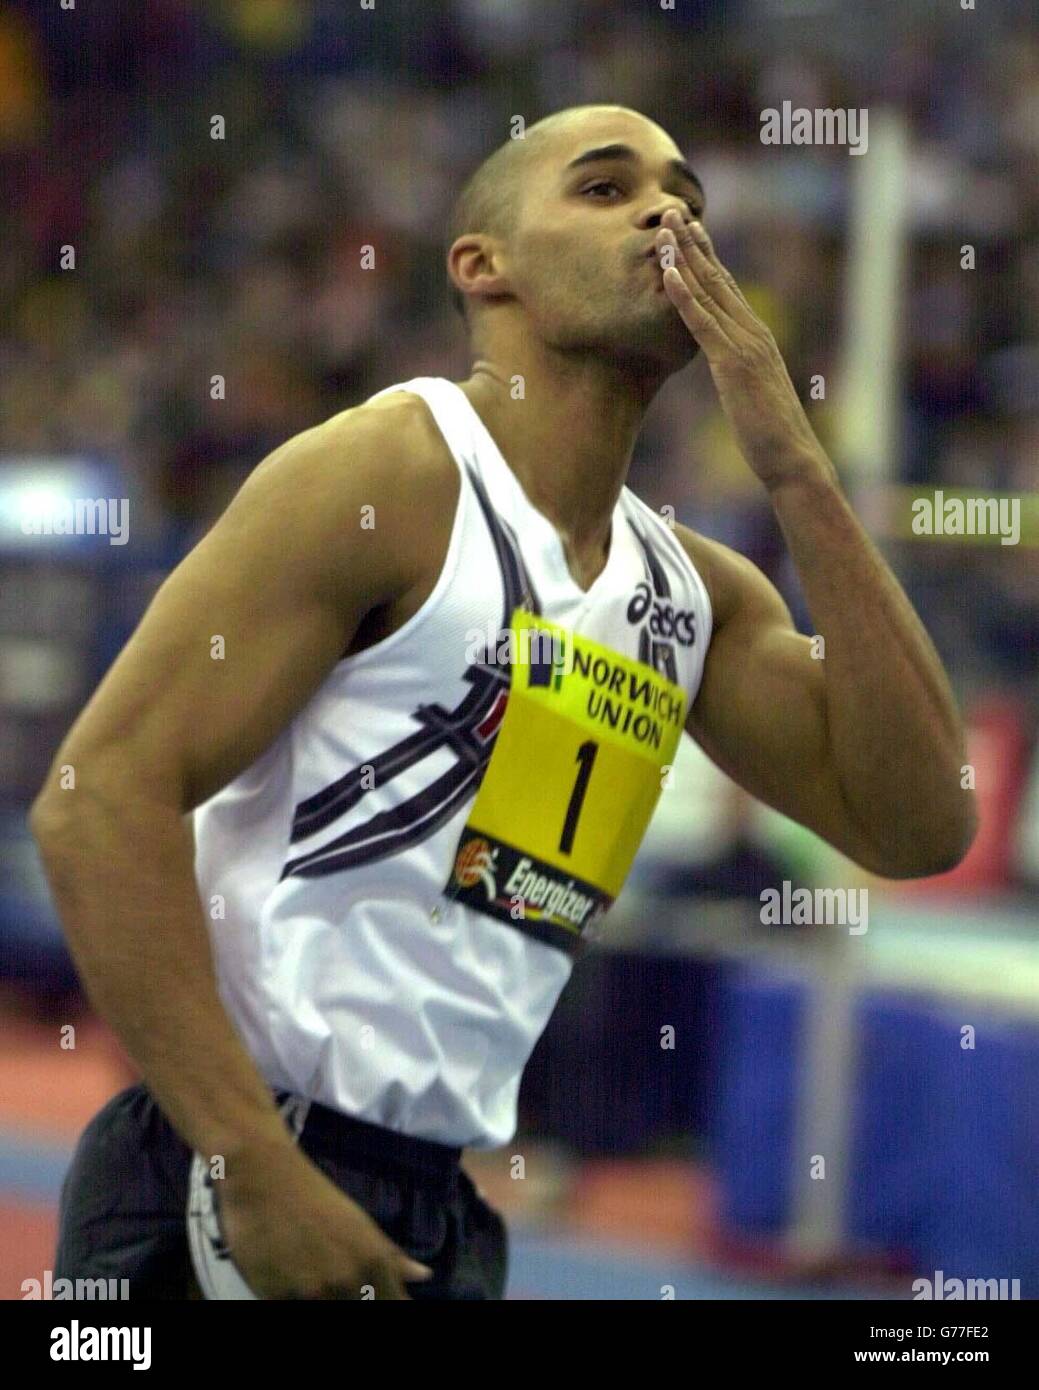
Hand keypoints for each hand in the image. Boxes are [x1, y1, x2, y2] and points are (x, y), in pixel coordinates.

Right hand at [218, 1141, 433, 1298]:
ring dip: (320, 1300)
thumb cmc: (313, 1197)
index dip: (391, 1304)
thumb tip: (424, 1276)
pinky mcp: (274, 1296)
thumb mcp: (358, 1222)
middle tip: (338, 1286)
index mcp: (373, 1262)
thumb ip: (390, 1256)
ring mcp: (311, 1291)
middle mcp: (347, 1280)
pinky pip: (287, 1311)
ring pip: (323, 1313)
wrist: (263, 1175)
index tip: (378, 1298)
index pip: (395, 1304)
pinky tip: (289, 1286)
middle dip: (353, 1302)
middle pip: (360, 1311)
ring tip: (310, 1280)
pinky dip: (291, 1300)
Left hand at [656, 208, 832, 489]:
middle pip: (718, 278)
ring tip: (666, 226)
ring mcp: (744, 345)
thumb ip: (738, 370)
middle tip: (674, 210)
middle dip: (694, 243)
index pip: (727, 289)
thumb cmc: (769, 434)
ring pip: (709, 291)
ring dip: (685, 256)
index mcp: (756, 337)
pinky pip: (703, 323)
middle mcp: (753, 332)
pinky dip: (684, 295)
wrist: (791, 457)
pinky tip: (669, 272)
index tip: (689, 230)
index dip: (706, 257)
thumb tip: (726, 365)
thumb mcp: (750, 392)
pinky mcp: (733, 364)